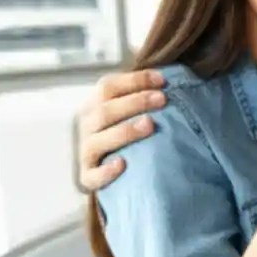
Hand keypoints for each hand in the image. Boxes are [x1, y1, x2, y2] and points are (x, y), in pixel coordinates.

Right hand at [78, 70, 167, 191]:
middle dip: (135, 102)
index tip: (162, 80)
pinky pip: (93, 176)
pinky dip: (106, 171)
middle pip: (105, 111)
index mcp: (95, 106)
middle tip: (162, 99)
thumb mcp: (129, 113)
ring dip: (125, 131)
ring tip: (150, 124)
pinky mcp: (88, 178)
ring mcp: (86, 153)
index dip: (134, 80)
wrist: (107, 171)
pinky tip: (122, 164)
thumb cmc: (126, 135)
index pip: (107, 86)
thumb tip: (169, 78)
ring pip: (98, 141)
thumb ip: (141, 97)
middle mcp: (87, 127)